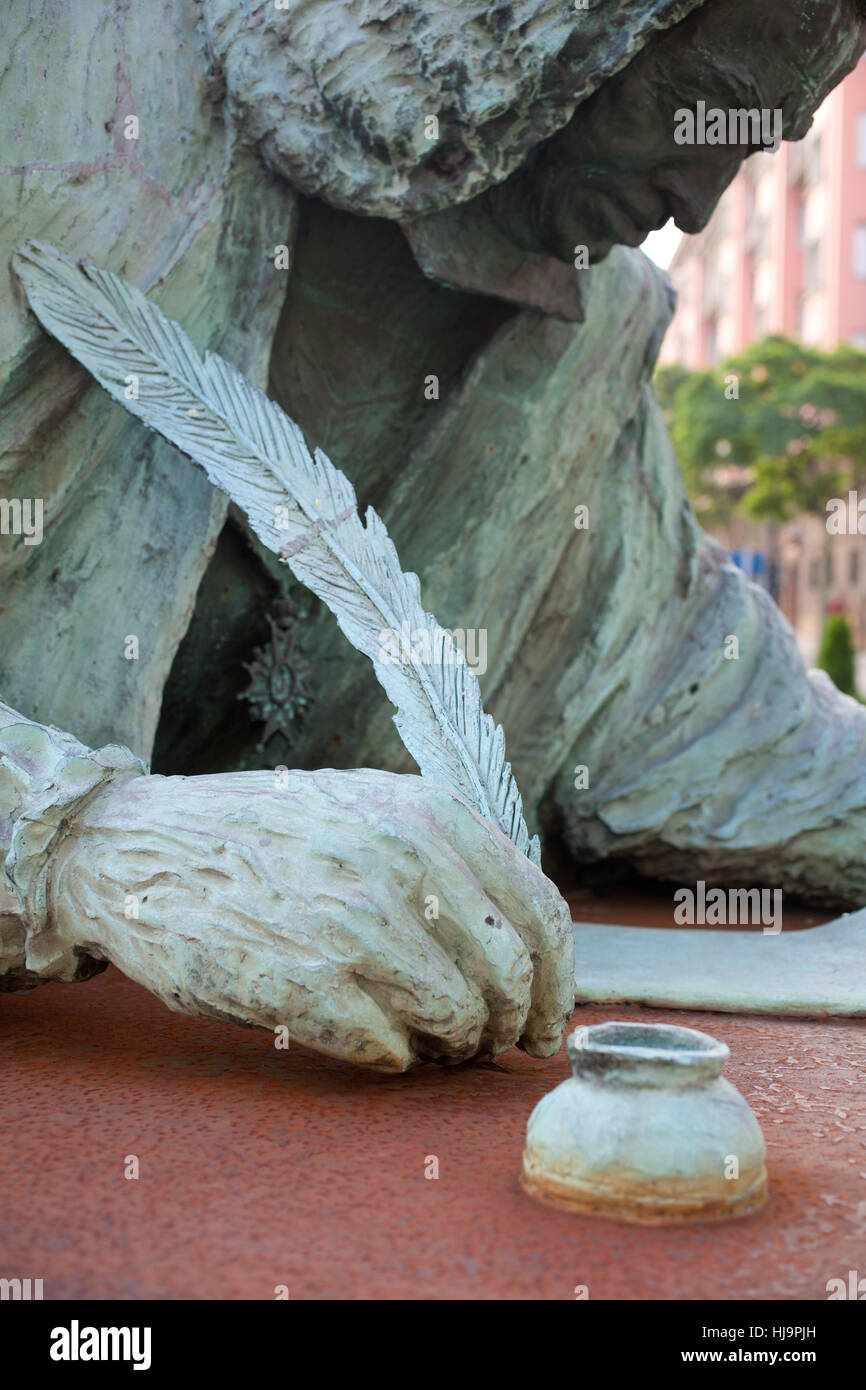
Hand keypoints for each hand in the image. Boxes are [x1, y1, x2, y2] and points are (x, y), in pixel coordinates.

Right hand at [48, 767, 573, 1070]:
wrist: (142, 849)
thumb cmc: (268, 837)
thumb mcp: (368, 807)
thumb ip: (448, 858)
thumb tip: (527, 953)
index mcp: (429, 812)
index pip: (541, 914)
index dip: (557, 986)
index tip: (543, 1024)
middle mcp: (403, 860)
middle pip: (510, 979)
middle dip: (504, 1028)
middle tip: (481, 1046)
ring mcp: (354, 921)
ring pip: (457, 1022)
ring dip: (448, 1048)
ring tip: (421, 1043)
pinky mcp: (304, 982)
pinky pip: (389, 1052)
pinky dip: (388, 1059)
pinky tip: (364, 1037)